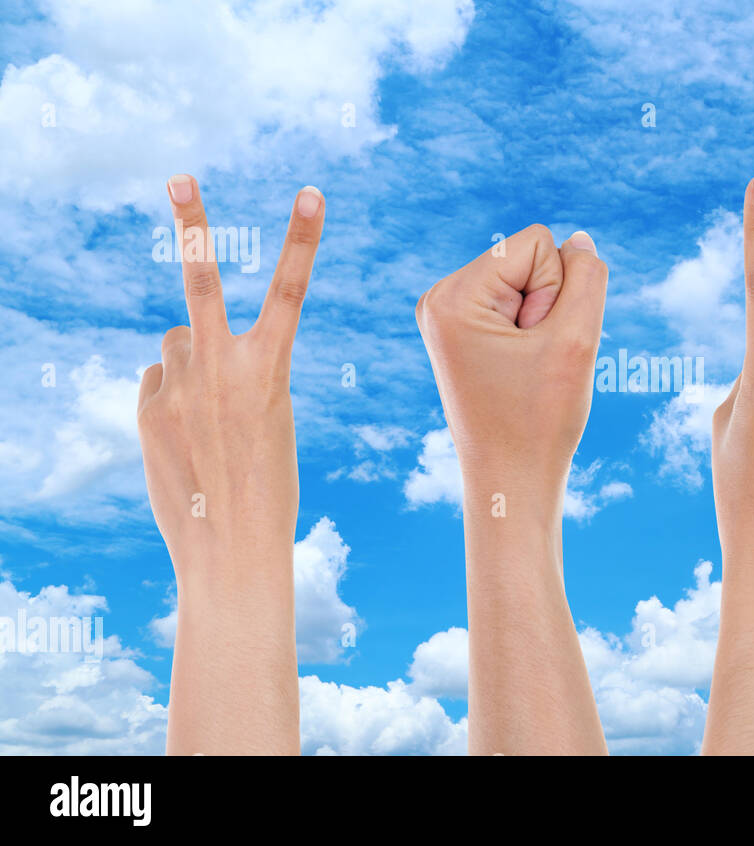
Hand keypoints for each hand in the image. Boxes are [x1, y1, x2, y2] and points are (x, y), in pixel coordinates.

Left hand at [138, 174, 323, 754]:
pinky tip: (185, 437)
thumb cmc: (270, 490)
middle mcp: (221, 371)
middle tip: (180, 177)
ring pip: (174, 341)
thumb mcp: (272, 422)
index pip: (292, 292)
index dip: (303, 239)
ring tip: (205, 407)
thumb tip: (177, 339)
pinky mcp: (148, 411)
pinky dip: (168, 397)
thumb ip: (236, 371)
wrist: (233, 551)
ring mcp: (178, 389)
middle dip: (193, 225)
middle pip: (203, 282)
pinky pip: (156, 381)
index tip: (311, 191)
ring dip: (187, 357)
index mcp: (271, 372)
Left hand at [415, 224, 608, 754]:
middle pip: (530, 258)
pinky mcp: (461, 333)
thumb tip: (578, 241)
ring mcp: (446, 315)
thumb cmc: (540, 420)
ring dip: (545, 322)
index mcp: (452, 296)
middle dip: (548, 306)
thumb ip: (587, 278)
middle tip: (531, 365)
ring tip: (527, 371)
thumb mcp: (578, 341)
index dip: (558, 293)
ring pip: (529, 282)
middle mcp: (439, 298)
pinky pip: (518, 304)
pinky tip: (523, 371)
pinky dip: (534, 334)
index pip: (538, 244)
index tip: (537, 348)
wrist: (509, 483)